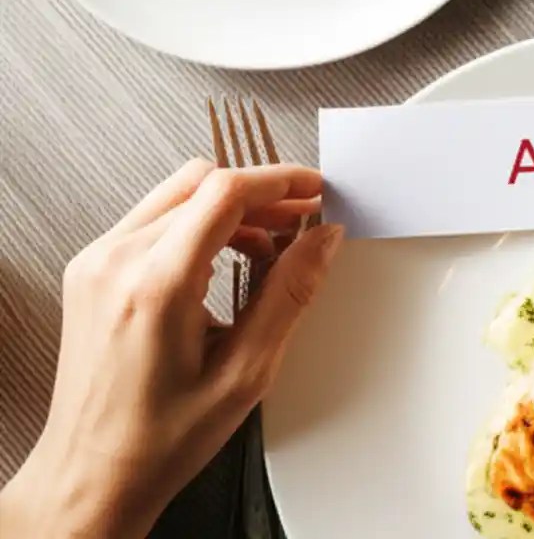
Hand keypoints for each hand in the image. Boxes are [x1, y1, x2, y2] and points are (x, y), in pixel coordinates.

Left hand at [0, 159, 344, 538]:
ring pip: (176, 196)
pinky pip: (153, 220)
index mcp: (155, 284)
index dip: (278, 180)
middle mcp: (116, 261)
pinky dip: (198, 225)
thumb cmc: (159, 438)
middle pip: (199, 183)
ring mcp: (96, 262)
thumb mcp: (245, 372)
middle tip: (302, 219)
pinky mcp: (91, 271)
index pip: (222, 192)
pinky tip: (227, 260)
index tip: (313, 188)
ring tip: (271, 246)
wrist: (93, 472)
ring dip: (230, 208)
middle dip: (259, 193)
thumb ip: (289, 295)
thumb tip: (322, 241)